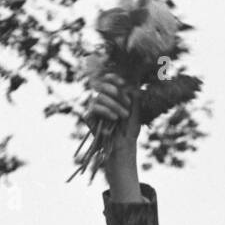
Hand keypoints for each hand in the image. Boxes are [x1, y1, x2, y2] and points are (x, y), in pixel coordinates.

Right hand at [86, 73, 141, 198]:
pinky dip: (106, 111)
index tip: (123, 83)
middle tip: (128, 104)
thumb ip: (135, 98)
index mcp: (112, 96)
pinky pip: (94, 107)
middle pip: (103, 86)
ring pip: (99, 97)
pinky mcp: (88, 116)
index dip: (113, 78)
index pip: (108, 80)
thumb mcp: (136, 112)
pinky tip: (114, 118)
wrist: (123, 146)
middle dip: (117, 93)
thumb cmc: (130, 130)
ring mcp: (94, 107)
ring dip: (114, 105)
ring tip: (124, 116)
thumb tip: (135, 82)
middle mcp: (101, 99)